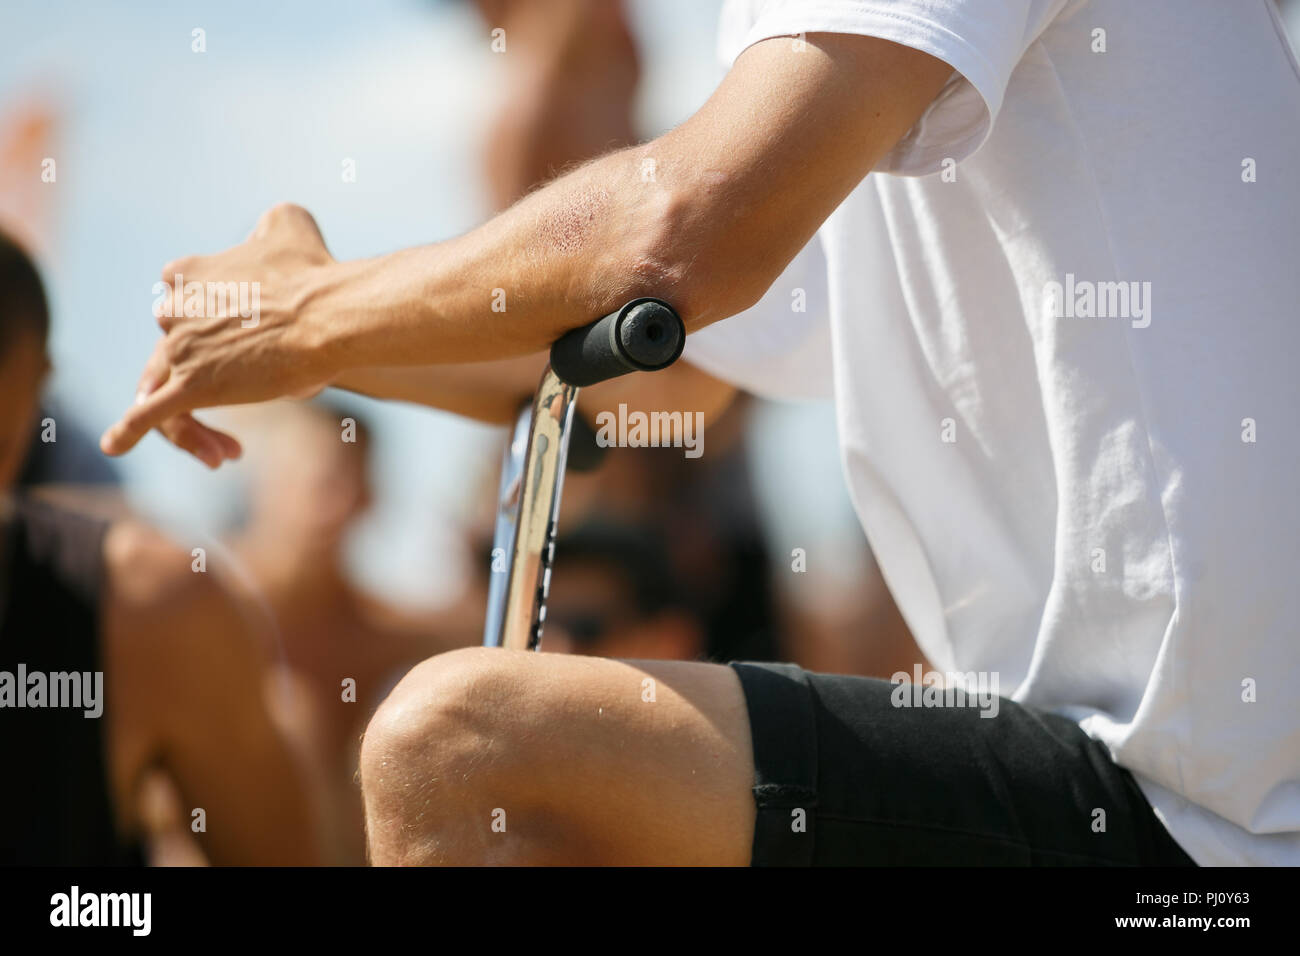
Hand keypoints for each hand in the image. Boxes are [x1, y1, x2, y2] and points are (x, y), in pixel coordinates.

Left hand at [100, 203, 339, 461]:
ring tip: (226, 438)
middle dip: (210, 363)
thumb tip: (271, 226)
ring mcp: (181, 349)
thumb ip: (269, 222)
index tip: (241, 328)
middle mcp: (173, 308)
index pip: (180, 296)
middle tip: (253, 380)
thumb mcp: (290, 222)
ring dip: (196, 405)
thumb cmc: (314, 272)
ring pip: (173, 381)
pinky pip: (149, 414)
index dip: (209, 316)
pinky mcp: (192, 387)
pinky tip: (113, 445)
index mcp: (189, 272)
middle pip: (177, 342)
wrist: (327, 316)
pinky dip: (128, 431)